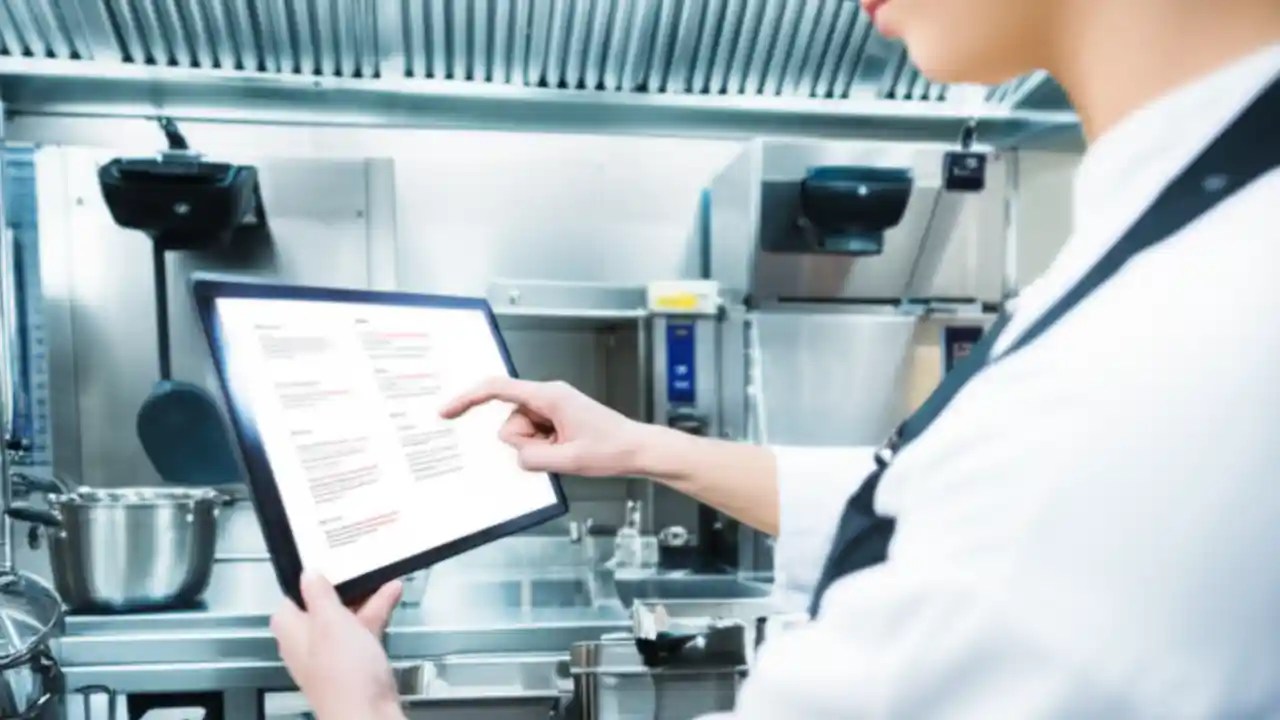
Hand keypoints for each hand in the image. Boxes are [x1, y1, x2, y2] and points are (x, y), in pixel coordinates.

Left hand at [270, 572, 404, 719]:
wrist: (367, 712)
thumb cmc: (343, 671)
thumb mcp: (330, 620)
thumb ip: (318, 594)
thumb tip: (308, 573)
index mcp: (291, 631)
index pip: (292, 597)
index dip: (308, 580)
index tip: (326, 562)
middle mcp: (307, 643)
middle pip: (321, 606)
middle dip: (343, 587)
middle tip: (357, 566)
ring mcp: (332, 654)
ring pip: (345, 618)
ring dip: (364, 598)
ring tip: (382, 576)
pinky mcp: (354, 663)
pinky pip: (362, 631)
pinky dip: (375, 614)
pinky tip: (392, 597)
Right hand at [440, 378, 653, 476]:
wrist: (637, 449)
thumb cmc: (612, 448)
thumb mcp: (568, 460)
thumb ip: (532, 458)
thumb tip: (516, 455)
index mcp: (548, 396)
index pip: (498, 389)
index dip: (468, 399)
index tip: (448, 411)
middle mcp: (547, 396)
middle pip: (510, 421)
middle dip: (524, 443)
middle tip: (557, 451)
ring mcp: (551, 406)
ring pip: (520, 432)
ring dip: (537, 448)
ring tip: (566, 451)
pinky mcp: (555, 418)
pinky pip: (534, 436)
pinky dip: (543, 448)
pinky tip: (565, 450)